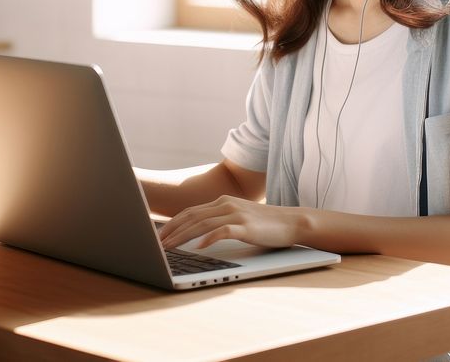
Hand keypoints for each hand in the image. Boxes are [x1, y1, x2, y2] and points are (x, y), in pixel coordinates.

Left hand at [158, 195, 304, 249]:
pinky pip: (223, 231)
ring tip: (169, 247)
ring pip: (202, 224)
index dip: (172, 223)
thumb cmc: (264, 224)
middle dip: (171, 230)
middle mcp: (226, 204)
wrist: (292, 221)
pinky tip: (199, 247)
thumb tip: (198, 233)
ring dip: (182, 236)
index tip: (159, 234)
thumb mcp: (238, 217)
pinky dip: (208, 238)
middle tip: (157, 243)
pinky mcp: (246, 226)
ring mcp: (236, 214)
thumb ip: (220, 220)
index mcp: (222, 201)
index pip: (190, 211)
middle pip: (191, 217)